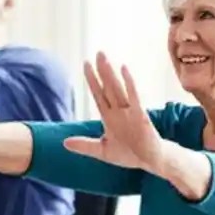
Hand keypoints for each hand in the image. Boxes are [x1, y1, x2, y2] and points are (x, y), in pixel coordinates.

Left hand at [63, 52, 163, 169]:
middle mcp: (119, 111)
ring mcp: (130, 111)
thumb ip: (84, 145)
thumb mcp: (102, 150)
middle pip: (108, 87)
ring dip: (110, 73)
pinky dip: (129, 83)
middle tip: (98, 53)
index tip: (86, 64)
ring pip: (117, 88)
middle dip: (102, 70)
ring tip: (105, 58)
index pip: (98, 94)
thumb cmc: (129, 155)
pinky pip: (134, 97)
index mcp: (109, 117)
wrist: (150, 162)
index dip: (92, 80)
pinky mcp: (140, 115)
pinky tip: (124, 70)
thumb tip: (64, 143)